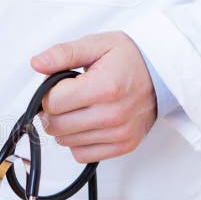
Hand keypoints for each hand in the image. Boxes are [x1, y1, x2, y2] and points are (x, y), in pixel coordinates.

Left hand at [31, 31, 156, 162]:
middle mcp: (113, 114)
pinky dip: (78, 141)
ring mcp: (119, 133)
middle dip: (53, 110)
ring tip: (81, 107)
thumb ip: (63, 53)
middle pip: (55, 125)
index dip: (48, 93)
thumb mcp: (96, 44)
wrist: (163, 73)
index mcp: (104, 87)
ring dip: (65, 126)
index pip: (52, 103)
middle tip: (66, 97)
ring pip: (65, 141)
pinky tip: (88, 122)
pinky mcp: (124, 146)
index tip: (60, 85)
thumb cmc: (128, 58)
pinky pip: (81, 155)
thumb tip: (36, 63)